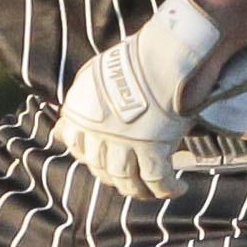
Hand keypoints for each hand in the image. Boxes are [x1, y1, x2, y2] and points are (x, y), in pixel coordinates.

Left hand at [51, 0, 223, 200]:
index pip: (76, 148)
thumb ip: (81, 100)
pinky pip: (157, 180)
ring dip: (138, 189)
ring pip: (126, 181)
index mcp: (78, 116)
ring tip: (149, 190)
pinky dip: (167, 188)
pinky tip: (178, 188)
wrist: (159, 57)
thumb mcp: (91, 76)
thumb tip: (67, 126)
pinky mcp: (152, 149)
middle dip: (114, 178)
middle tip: (129, 180)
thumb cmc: (132, 59)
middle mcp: (96, 136)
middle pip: (102, 170)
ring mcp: (124, 145)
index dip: (90, 158)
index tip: (102, 160)